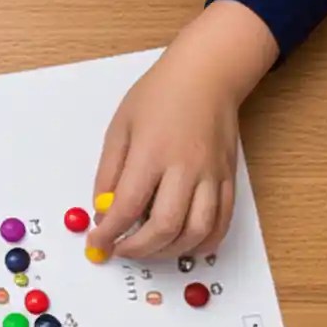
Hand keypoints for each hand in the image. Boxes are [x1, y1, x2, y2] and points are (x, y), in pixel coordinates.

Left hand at [87, 0, 277, 260]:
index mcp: (152, 153)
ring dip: (170, 251)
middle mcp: (186, 168)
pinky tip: (182, 245)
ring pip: (198, 231)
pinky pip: (222, 222)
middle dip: (139, 249)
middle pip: (166, 227)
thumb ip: (109, 172)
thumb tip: (102, 210)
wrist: (207, 75)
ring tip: (148, 249)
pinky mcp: (229, 178)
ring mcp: (212, 175)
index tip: (97, 243)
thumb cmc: (159, 96)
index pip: (128, 207)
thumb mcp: (119, 128)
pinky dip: (203, 243)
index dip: (110, 233)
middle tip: (121, 249)